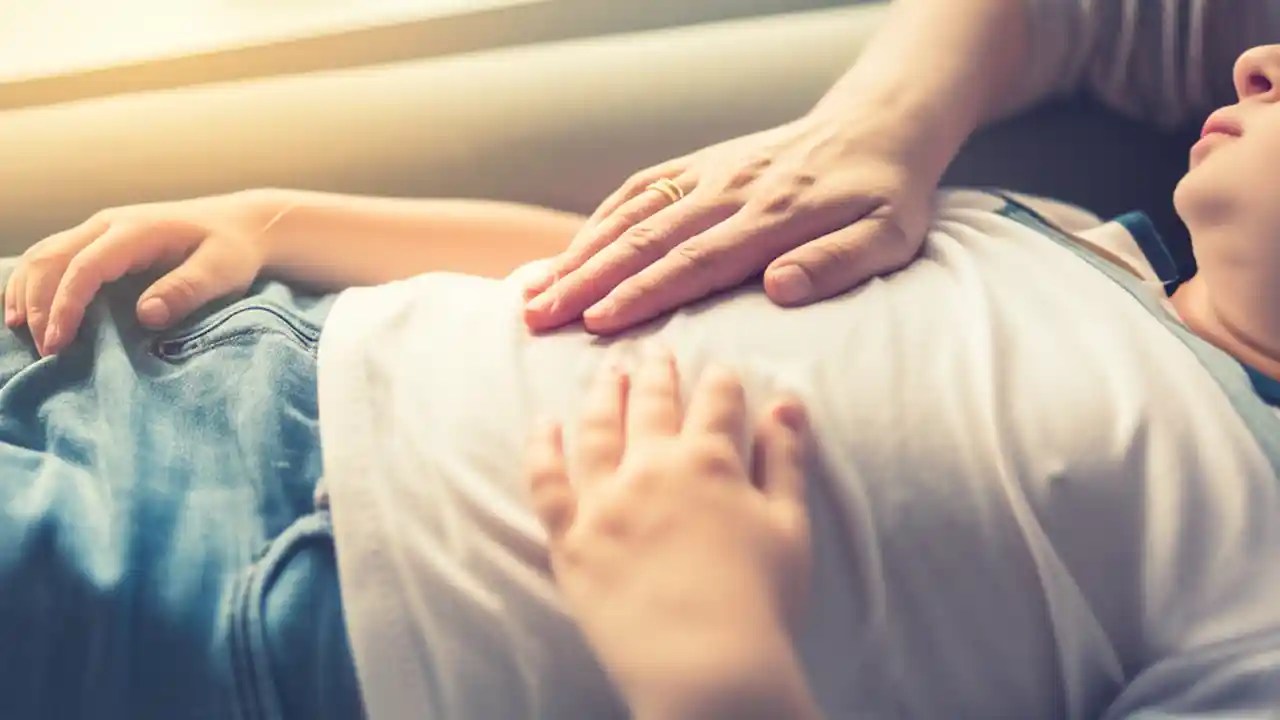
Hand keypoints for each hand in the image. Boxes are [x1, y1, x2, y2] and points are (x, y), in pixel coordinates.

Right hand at [5, 191, 277, 355]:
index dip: (65, 306)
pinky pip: (52, 256)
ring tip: (24, 335)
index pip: (85, 267)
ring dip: (27, 293)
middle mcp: (108, 224)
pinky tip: (26, 312)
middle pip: (52, 259)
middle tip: (43, 350)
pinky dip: (32, 283)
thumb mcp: (223, 270)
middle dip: (38, 305)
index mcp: (137, 230)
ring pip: (44, 254)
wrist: (241, 224)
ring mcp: (99, 229)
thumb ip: (186, 290)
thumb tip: (146, 315)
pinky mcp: (98, 240)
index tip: (57, 344)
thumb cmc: (233, 250)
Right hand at [521, 111, 935, 333]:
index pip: (694, 262)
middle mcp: (730, 193)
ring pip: (631, 214)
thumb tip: (778, 289)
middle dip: (585, 281)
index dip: (642, 293)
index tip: (595, 322)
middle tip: (537, 318)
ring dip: (579, 254)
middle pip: (645, 239)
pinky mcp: (701, 164)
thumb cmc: (885, 195)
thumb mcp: (887, 237)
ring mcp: (709, 174)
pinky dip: (599, 221)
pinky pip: (640, 190)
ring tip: (533, 292)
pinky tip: (569, 251)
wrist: (878, 124)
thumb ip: (835, 264)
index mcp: (772, 218)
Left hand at [525, 349, 813, 716]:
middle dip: (657, 373)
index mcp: (709, 461)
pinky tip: (543, 423)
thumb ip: (786, 457)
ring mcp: (605, 501)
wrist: (708, 669)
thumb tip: (787, 400)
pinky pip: (547, 481)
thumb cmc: (762, 601)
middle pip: (652, 404)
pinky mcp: (571, 538)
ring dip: (603, 393)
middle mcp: (652, 468)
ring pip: (597, 429)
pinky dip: (542, 447)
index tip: (719, 369)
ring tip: (607, 372)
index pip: (716, 402)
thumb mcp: (790, 524)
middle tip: (655, 351)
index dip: (720, 381)